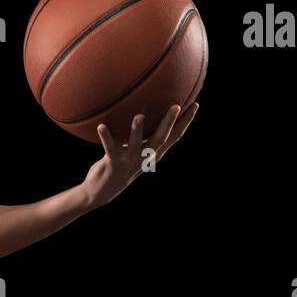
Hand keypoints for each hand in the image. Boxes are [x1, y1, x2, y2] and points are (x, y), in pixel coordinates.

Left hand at [82, 102, 198, 207]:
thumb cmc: (120, 165)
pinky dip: (106, 137)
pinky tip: (101, 126)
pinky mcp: (113, 163)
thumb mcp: (137, 152)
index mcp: (153, 154)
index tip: (195, 105)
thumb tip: (146, 112)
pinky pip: (110, 148)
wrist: (102, 190)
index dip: (185, 122)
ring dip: (137, 130)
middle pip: (161, 139)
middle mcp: (145, 157)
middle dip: (169, 122)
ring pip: (136, 145)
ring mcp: (130, 161)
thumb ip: (143, 137)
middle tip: (176, 106)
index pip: (174, 136)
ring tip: (139, 116)